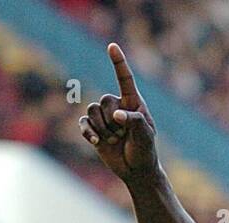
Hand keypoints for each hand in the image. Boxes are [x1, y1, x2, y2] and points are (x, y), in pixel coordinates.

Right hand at [79, 43, 158, 182]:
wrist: (136, 170)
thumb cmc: (145, 150)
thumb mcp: (145, 136)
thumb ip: (134, 121)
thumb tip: (117, 115)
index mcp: (133, 102)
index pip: (124, 79)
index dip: (118, 62)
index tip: (111, 46)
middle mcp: (117, 106)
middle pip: (104, 101)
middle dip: (112, 122)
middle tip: (123, 136)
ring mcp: (104, 118)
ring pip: (92, 111)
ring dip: (102, 129)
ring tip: (114, 141)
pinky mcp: (93, 130)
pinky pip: (83, 124)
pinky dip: (88, 133)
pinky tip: (97, 142)